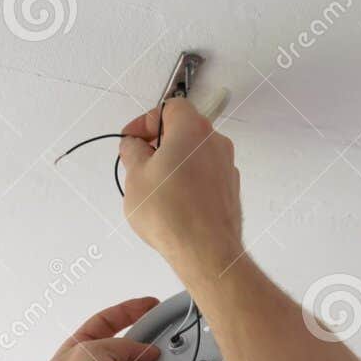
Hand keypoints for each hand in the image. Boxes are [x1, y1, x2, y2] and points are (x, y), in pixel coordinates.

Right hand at [119, 98, 242, 276]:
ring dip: (173, 164)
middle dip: (158, 144)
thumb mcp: (136, 177)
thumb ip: (132, 152)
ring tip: (153, 189)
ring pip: (194, 156)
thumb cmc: (172, 214)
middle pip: (183, 131)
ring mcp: (227, 167)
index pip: (169, 108)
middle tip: (138, 163)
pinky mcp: (230, 191)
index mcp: (192, 129)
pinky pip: (204, 177)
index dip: (144, 121)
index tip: (130, 139)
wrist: (206, 252)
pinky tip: (173, 204)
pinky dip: (188, 182)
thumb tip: (133, 146)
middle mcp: (215, 143)